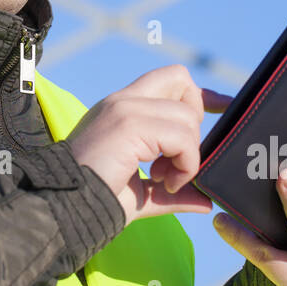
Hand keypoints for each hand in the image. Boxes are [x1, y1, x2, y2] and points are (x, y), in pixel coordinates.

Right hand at [65, 64, 230, 225]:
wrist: (62, 206)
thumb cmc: (94, 201)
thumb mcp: (142, 194)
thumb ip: (173, 191)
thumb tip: (206, 200)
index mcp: (122, 109)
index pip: (171, 79)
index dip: (202, 92)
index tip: (225, 106)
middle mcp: (123, 100)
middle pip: (183, 82)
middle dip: (194, 127)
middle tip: (175, 164)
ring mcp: (125, 108)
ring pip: (187, 116)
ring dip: (188, 154)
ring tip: (164, 179)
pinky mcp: (129, 123)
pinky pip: (182, 137)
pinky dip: (184, 164)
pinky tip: (162, 181)